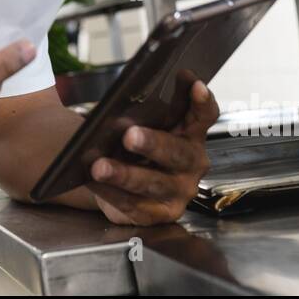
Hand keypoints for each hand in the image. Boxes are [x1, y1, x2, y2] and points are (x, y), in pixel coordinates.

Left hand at [87, 78, 218, 225]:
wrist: (121, 179)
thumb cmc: (133, 143)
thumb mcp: (140, 122)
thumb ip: (139, 107)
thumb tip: (110, 95)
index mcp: (191, 133)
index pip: (204, 115)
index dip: (202, 101)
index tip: (194, 85)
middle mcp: (192, 162)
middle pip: (178, 152)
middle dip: (153, 143)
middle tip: (129, 135)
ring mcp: (179, 190)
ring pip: (153, 183)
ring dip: (125, 174)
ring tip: (99, 166)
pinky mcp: (160, 214)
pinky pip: (134, 204)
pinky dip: (112, 193)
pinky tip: (94, 182)